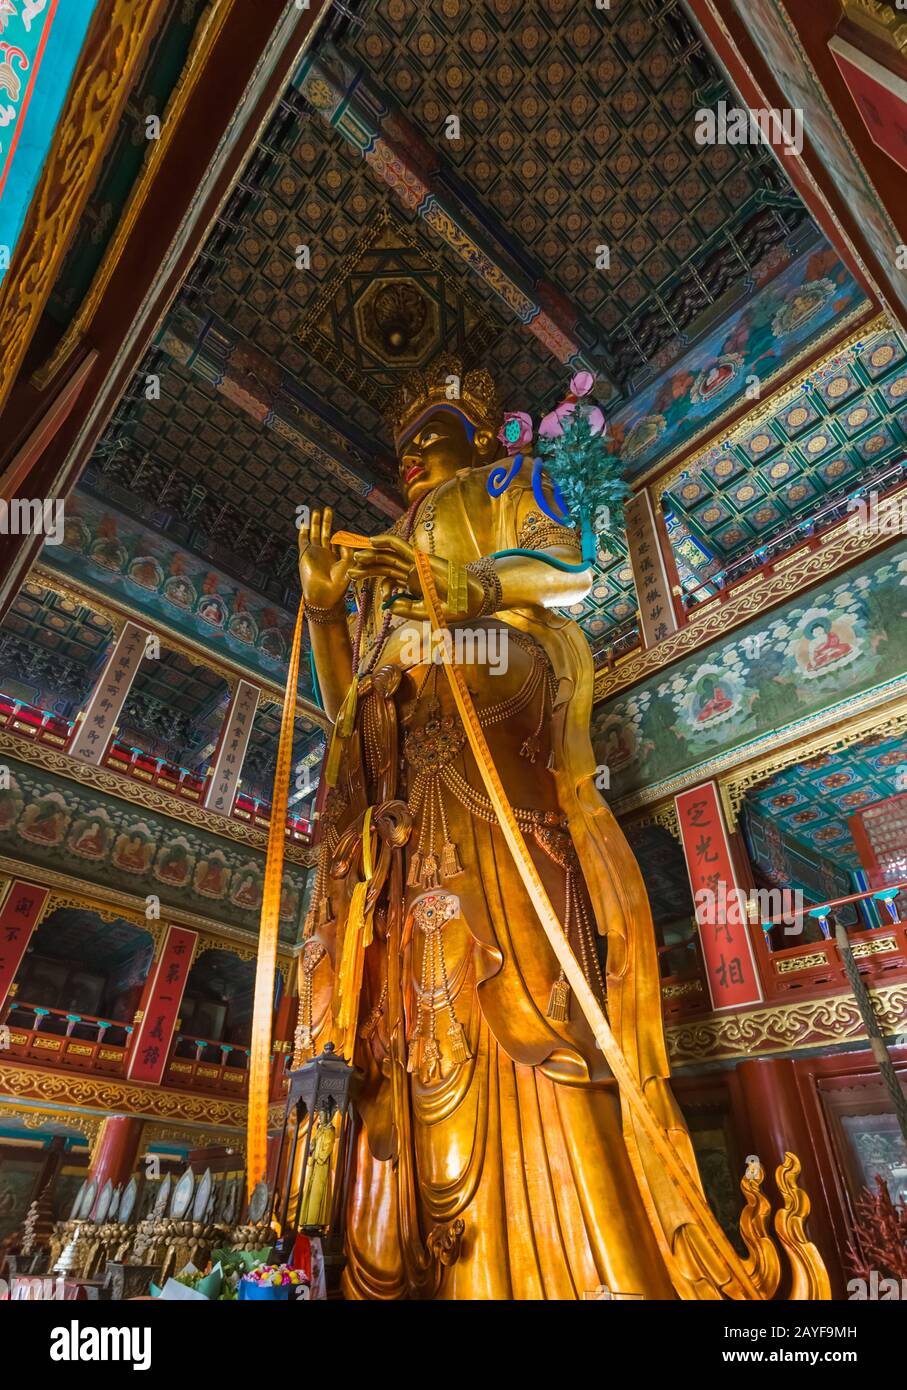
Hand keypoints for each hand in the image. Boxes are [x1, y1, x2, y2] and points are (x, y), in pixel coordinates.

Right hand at [298, 508, 351, 608]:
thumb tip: (343, 537)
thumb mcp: (348, 564)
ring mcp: (314, 553)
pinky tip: (304, 522)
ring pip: (313, 534)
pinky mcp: (305, 554)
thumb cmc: (338, 584)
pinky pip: (303, 540)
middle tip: (327, 509)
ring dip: (315, 523)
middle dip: (326, 521)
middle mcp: (324, 553)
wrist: (324, 595)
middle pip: (324, 533)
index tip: (344, 531)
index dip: (340, 534)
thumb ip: (348, 549)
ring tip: (316, 511)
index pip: (337, 540)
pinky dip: (303, 531)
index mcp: (335, 556)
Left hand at [347, 536, 483, 620]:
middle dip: (366, 566)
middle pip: (384, 566)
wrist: (472, 600)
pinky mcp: (421, 558)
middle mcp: (412, 572)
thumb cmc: (453, 607)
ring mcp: (416, 564)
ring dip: (372, 555)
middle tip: (349, 569)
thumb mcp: (425, 612)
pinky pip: (402, 547)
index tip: (355, 581)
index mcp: (412, 584)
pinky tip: (373, 541)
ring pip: (389, 556)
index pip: (387, 578)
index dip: (371, 578)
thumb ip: (407, 608)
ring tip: (355, 556)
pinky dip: (387, 542)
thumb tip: (388, 604)